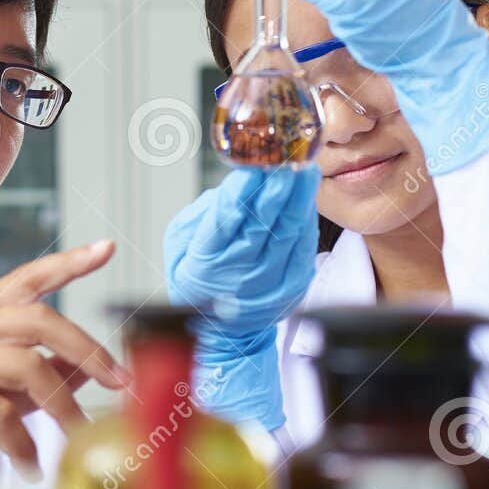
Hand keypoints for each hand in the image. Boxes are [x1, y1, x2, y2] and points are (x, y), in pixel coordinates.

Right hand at [0, 240, 130, 478]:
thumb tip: (88, 368)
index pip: (25, 279)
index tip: (106, 248)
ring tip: (75, 435)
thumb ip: (36, 374)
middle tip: (118, 381)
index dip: (66, 263)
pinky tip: (30, 465)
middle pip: (38, 319)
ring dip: (62, 406)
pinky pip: (2, 413)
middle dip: (88, 348)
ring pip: (28, 366)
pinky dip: (24, 444)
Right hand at [164, 166, 318, 429]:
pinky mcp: (293, 285)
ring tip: (304, 169)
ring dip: (299, 199)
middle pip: (262, 226)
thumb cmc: (198, 277)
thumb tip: (236, 183)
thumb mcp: (181, 244)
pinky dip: (306, 219)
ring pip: (288, 234)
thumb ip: (205, 214)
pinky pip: (303, 247)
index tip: (253, 166)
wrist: (222, 329)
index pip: (224, 222)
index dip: (241, 194)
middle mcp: (238, 274)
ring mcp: (269, 282)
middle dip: (276, 190)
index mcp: (205, 263)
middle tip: (287, 159)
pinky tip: (307, 196)